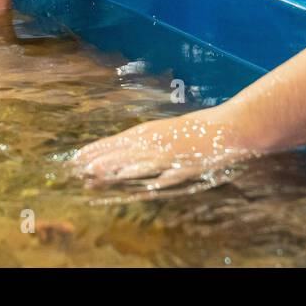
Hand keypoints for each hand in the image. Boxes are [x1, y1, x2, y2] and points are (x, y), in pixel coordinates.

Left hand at [72, 104, 259, 189]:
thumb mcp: (170, 136)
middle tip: (74, 167)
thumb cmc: (200, 133)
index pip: (118, 141)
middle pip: (123, 150)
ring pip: (137, 160)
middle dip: (98, 158)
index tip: (75, 158)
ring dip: (115, 165)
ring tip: (93, 172)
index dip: (97, 150)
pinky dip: (145, 172)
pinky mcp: (182, 161)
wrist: (231, 128)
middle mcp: (157, 140)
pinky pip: (161, 169)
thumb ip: (150, 146)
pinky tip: (129, 177)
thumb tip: (128, 159)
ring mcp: (169, 151)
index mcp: (152, 132)